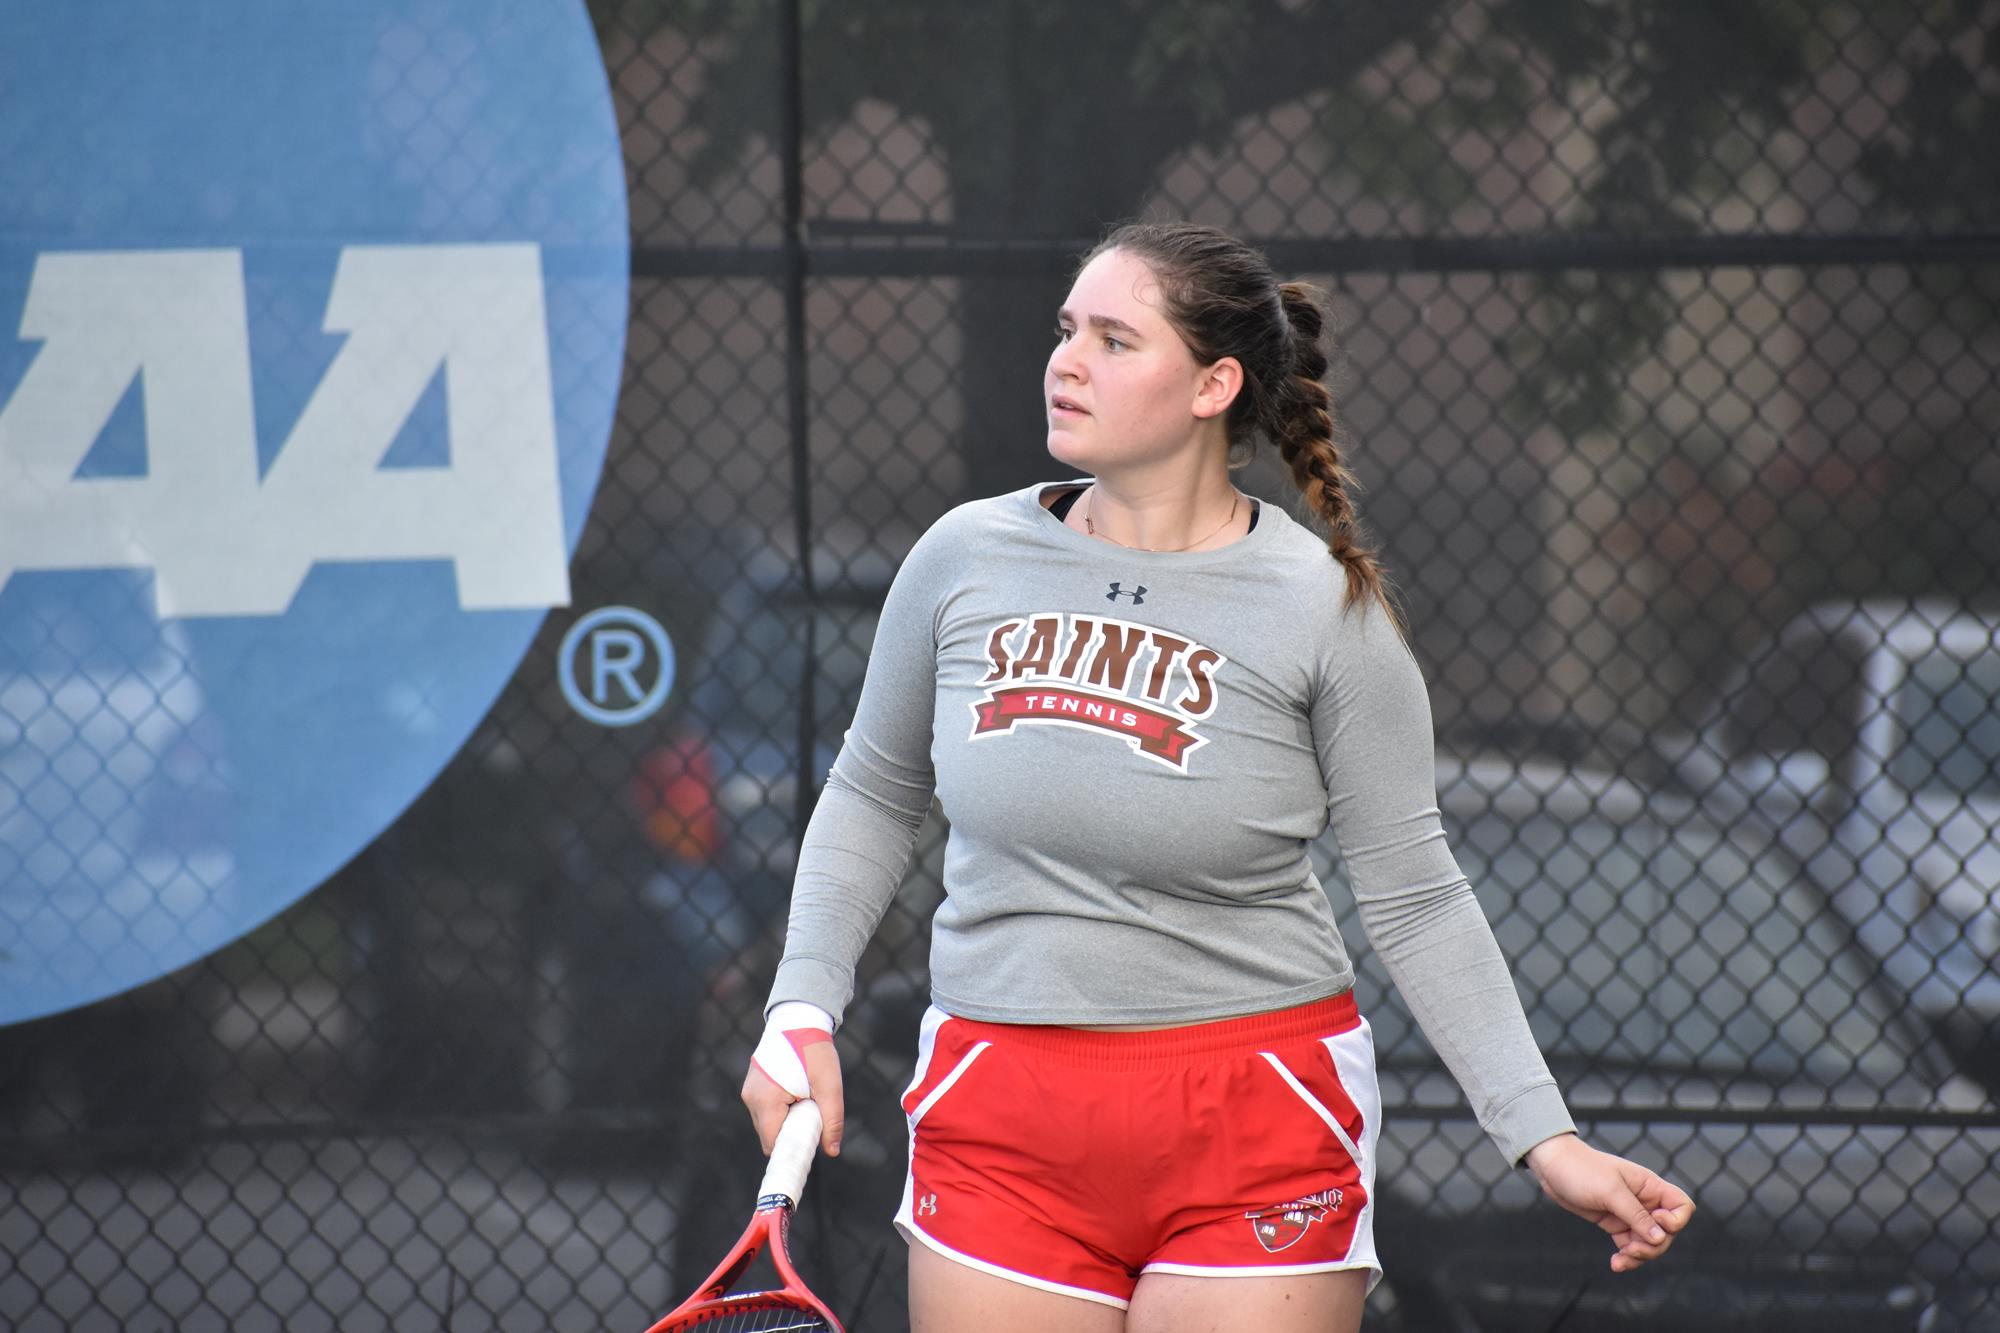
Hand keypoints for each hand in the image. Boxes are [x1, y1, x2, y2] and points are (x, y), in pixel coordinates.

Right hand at [741, 1007, 844, 1158]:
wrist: (798, 1018)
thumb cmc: (814, 1050)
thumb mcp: (829, 1085)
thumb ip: (832, 1120)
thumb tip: (832, 1150)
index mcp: (766, 1100)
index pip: (773, 1143)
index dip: (791, 1149)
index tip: (810, 1144)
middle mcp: (751, 1098)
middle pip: (770, 1135)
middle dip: (791, 1133)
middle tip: (812, 1115)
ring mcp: (749, 1091)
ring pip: (767, 1123)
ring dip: (786, 1120)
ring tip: (804, 1098)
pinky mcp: (752, 1086)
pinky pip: (765, 1110)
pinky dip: (780, 1109)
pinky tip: (796, 1092)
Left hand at [1523, 1132, 1694, 1272]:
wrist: (1552, 1167)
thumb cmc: (1581, 1169)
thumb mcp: (1610, 1191)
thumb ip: (1636, 1215)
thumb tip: (1660, 1238)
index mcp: (1650, 1186)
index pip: (1682, 1206)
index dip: (1676, 1221)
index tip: (1657, 1221)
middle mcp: (1644, 1201)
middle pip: (1667, 1232)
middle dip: (1653, 1246)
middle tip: (1632, 1249)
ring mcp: (1629, 1214)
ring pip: (1648, 1243)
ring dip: (1639, 1255)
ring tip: (1621, 1260)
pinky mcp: (1614, 1224)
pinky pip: (1630, 1246)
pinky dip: (1627, 1257)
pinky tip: (1616, 1263)